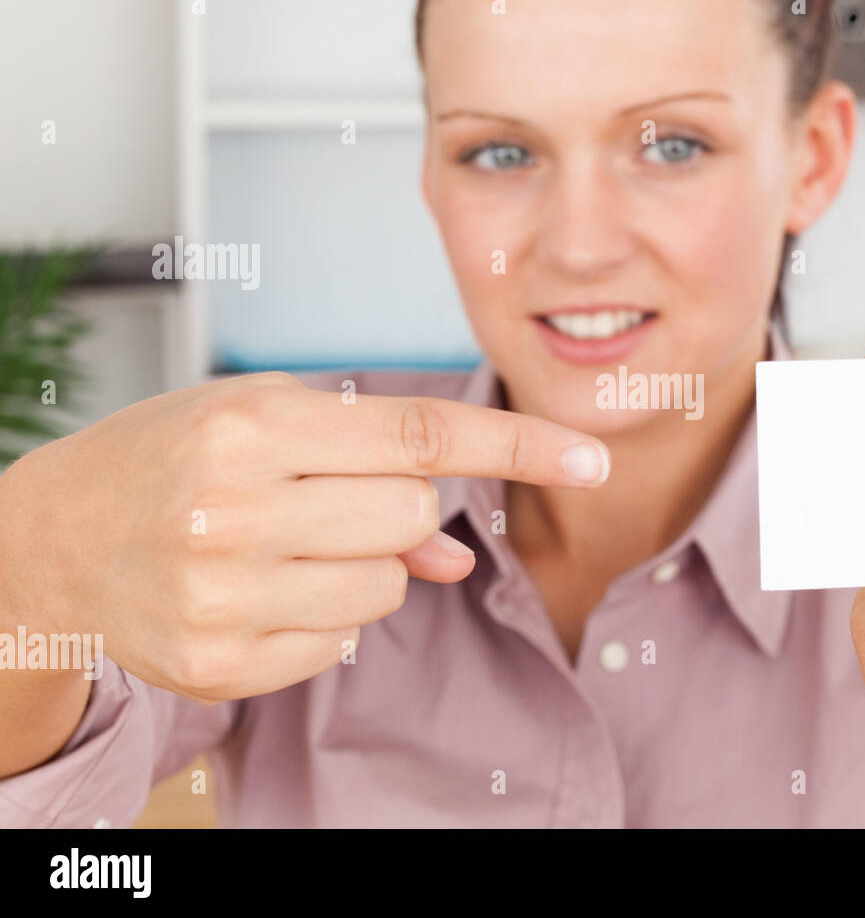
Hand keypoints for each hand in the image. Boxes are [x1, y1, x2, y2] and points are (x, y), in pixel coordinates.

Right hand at [0, 372, 609, 704]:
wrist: (50, 539)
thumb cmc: (169, 459)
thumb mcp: (262, 423)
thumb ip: (374, 469)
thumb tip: (461, 551)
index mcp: (254, 424)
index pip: (420, 436)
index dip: (516, 445)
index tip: (590, 458)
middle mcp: (237, 508)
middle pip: (414, 517)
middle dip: (399, 509)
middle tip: (331, 498)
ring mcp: (225, 593)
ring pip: (388, 588)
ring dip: (365, 566)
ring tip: (289, 543)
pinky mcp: (219, 662)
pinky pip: (341, 646)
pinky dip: (324, 618)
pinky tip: (261, 589)